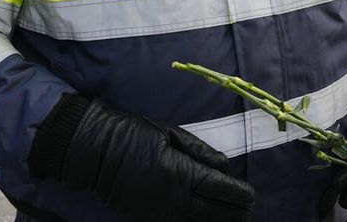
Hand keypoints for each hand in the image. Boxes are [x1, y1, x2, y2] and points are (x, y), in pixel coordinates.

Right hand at [43, 99, 253, 221]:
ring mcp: (162, 212)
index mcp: (183, 172)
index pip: (220, 189)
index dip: (239, 194)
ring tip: (233, 220)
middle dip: (235, 212)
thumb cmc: (134, 134)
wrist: (96, 153)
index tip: (251, 195)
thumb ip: (199, 150)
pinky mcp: (149, 219)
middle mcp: (176, 197)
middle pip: (215, 211)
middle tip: (247, 209)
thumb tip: (224, 166)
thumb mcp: (170, 133)